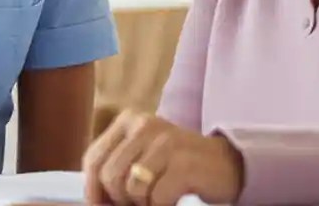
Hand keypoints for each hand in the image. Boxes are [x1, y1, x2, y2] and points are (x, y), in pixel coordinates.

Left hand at [82, 110, 242, 205]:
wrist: (225, 163)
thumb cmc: (176, 165)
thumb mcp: (141, 156)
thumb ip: (116, 168)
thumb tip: (94, 201)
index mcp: (128, 120)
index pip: (93, 159)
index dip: (93, 189)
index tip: (102, 205)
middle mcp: (144, 125)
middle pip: (110, 176)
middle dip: (120, 200)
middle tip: (138, 202)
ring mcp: (166, 142)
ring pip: (131, 188)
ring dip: (142, 204)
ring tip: (155, 199)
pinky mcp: (185, 163)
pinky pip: (157, 197)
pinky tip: (172, 200)